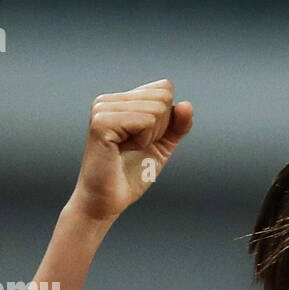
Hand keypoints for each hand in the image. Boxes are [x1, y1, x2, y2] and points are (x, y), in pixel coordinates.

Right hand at [68, 79, 193, 221]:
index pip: (164, 89)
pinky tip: (124, 150)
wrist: (108, 200)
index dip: (166, 119)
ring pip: (155, 110)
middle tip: (136, 147)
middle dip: (159, 129)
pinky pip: (145, 121)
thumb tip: (187, 104)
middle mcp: (108, 99)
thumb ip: (178, 124)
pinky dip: (143, 141)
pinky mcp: (101, 122)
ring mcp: (102, 108)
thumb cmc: (131, 174)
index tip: (144, 139)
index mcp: (120, 100)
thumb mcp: (162, 145)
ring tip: (128, 149)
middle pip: (163, 97)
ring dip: (150, 137)